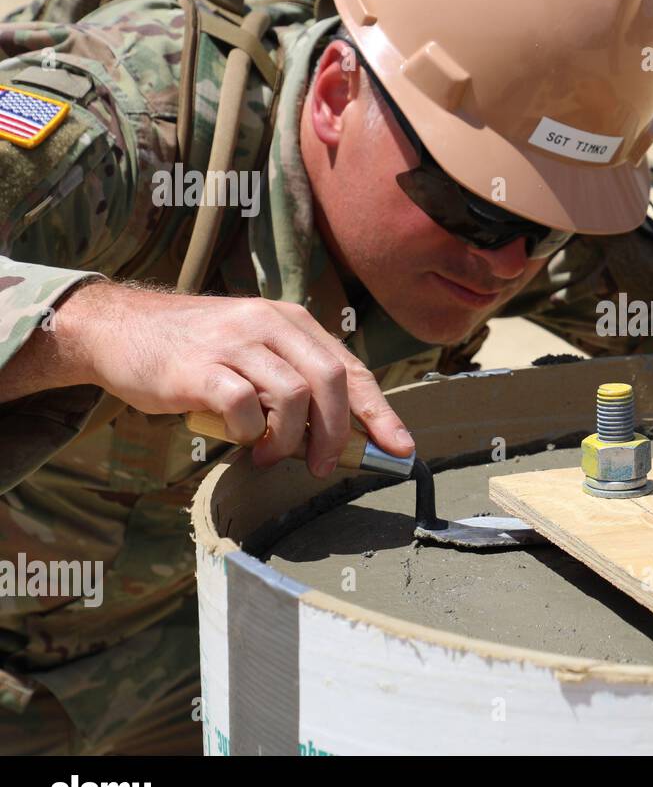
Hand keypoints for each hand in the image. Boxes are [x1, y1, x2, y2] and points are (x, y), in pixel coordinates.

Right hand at [56, 282, 413, 475]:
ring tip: (266, 454)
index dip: (379, 412)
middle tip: (320, 465)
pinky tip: (237, 438)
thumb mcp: (254, 350)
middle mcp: (269, 324)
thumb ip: (292, 380)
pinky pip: (244, 405)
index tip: (399, 447)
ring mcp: (235, 342)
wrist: (118, 329)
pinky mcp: (199, 367)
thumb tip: (335, 436)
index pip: (350, 368)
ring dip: (287, 439)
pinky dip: (248, 431)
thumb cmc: (195, 350)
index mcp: (291, 320)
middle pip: (331, 381)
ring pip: (294, 396)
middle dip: (336, 433)